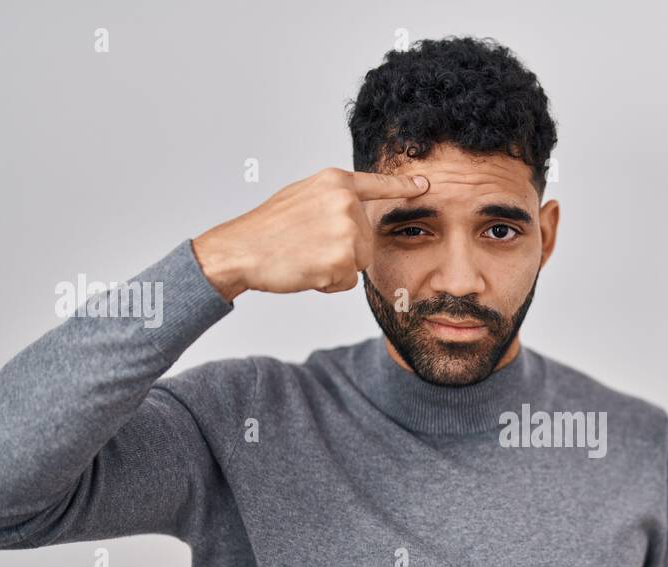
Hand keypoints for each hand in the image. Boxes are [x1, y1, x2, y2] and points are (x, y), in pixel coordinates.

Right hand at [191, 166, 429, 300]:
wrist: (240, 251)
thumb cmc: (266, 229)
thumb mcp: (301, 197)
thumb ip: (330, 200)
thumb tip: (351, 206)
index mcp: (334, 182)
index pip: (376, 185)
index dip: (403, 188)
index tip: (426, 185)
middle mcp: (345, 202)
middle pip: (366, 239)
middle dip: (342, 250)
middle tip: (307, 246)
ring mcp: (346, 229)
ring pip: (359, 261)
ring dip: (336, 268)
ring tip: (305, 256)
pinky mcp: (343, 258)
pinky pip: (348, 281)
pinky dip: (329, 283)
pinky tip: (305, 269)